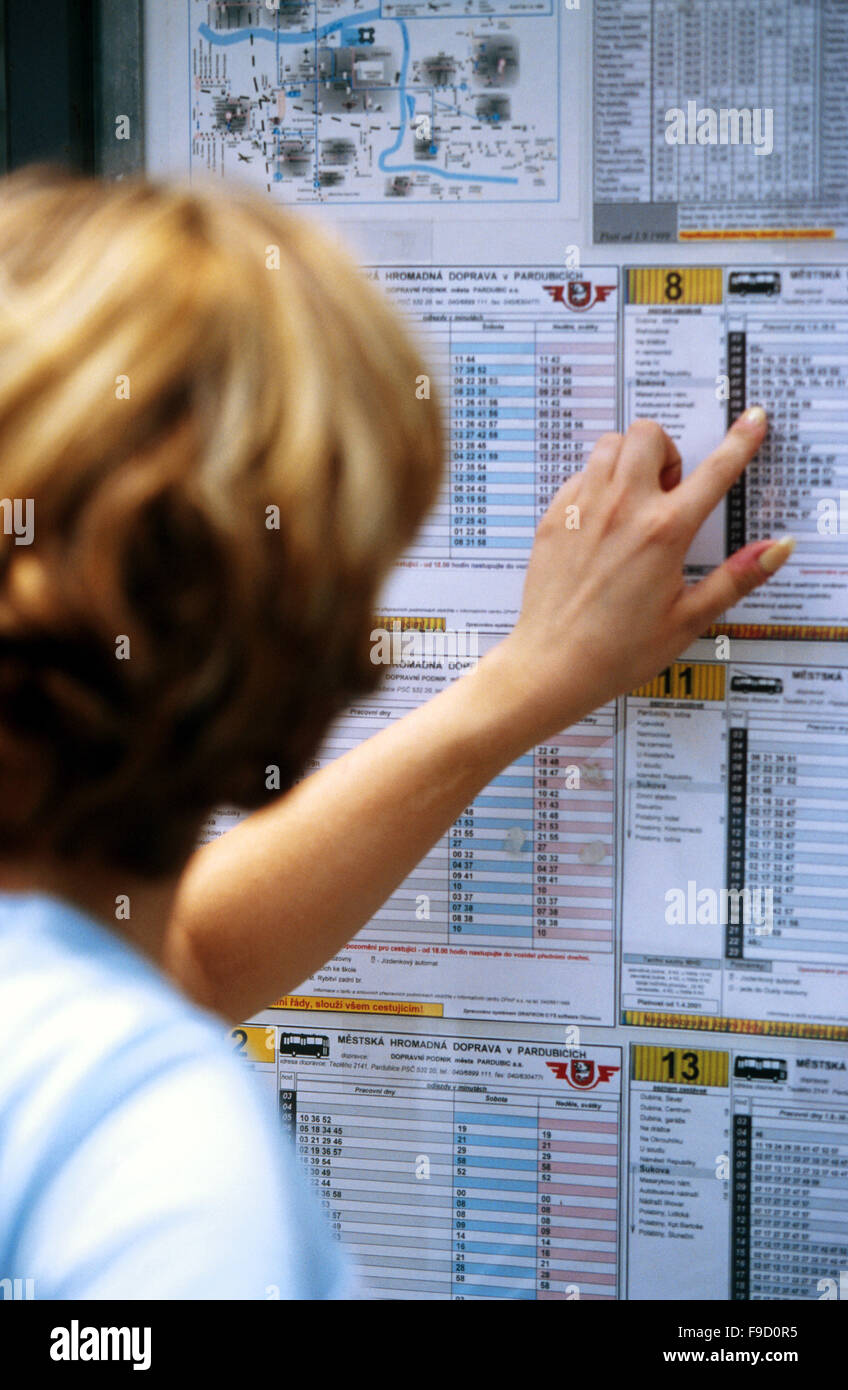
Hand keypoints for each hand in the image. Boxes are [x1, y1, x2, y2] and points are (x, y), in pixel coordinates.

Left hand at [491, 409, 791, 745]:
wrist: (553, 664)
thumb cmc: (618, 650)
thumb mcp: (689, 618)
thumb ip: (736, 577)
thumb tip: (777, 549)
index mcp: (664, 532)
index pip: (715, 471)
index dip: (740, 441)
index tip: (752, 420)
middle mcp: (623, 509)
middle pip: (649, 434)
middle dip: (666, 452)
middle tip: (668, 492)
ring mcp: (583, 509)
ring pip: (609, 445)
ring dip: (628, 460)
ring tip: (633, 502)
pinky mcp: (554, 518)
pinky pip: (579, 474)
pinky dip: (596, 484)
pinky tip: (601, 522)